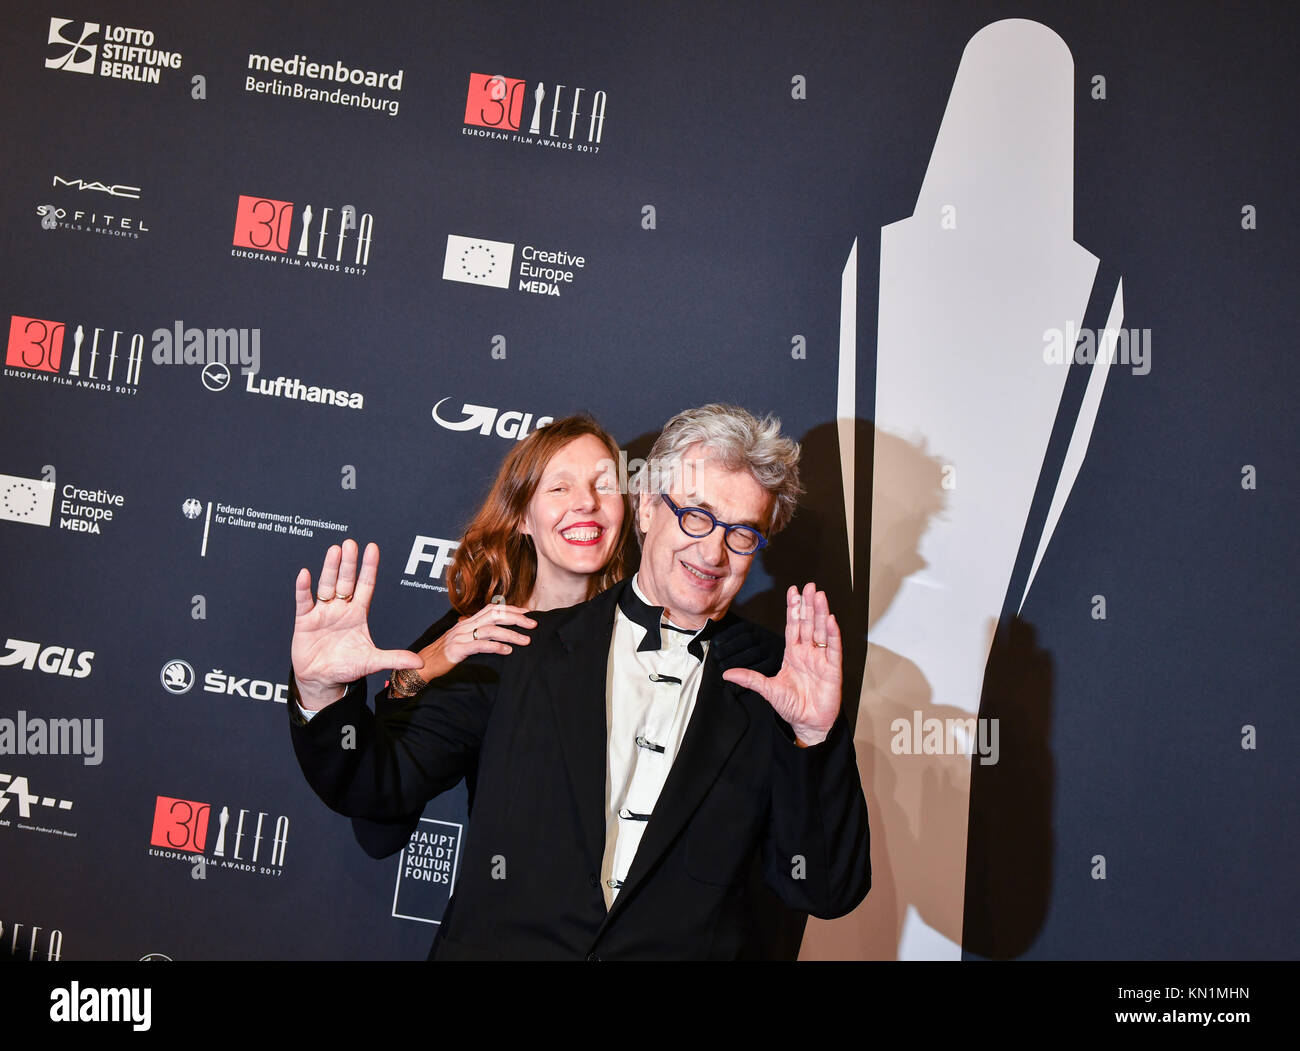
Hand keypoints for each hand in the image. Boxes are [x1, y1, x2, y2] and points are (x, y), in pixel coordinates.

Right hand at [291, 539, 422, 709]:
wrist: (322, 679)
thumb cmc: (347, 667)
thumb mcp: (372, 661)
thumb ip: (394, 658)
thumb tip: (419, 662)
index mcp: (358, 614)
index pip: (366, 585)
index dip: (369, 568)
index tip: (372, 548)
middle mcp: (341, 609)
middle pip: (346, 581)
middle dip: (349, 563)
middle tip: (351, 543)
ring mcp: (322, 612)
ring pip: (326, 585)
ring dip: (330, 569)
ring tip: (334, 551)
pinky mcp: (305, 621)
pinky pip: (304, 601)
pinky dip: (304, 588)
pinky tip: (305, 574)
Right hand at [394, 602, 537, 693]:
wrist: (421, 666)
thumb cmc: (443, 654)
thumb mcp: (461, 639)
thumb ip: (476, 633)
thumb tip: (494, 630)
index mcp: (467, 622)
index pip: (493, 608)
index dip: (512, 609)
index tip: (528, 613)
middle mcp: (464, 626)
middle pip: (495, 615)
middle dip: (517, 618)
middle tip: (534, 624)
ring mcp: (460, 637)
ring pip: (490, 629)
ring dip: (511, 634)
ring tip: (526, 640)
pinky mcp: (457, 650)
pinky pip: (479, 645)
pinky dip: (496, 647)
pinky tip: (507, 651)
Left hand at [721, 582, 841, 745]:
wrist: (808, 724)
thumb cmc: (792, 706)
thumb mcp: (767, 690)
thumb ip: (750, 679)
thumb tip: (728, 674)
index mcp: (793, 654)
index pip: (793, 626)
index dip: (793, 609)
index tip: (793, 591)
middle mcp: (808, 653)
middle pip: (808, 623)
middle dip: (808, 604)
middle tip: (809, 586)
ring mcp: (821, 659)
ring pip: (821, 631)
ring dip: (821, 613)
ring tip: (820, 596)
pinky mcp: (832, 669)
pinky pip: (833, 648)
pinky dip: (832, 634)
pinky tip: (830, 620)